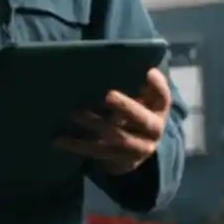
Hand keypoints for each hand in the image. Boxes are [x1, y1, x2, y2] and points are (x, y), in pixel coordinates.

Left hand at [54, 68, 171, 175]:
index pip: (163, 96)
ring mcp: (140, 148)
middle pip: (143, 119)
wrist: (138, 146)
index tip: (148, 72)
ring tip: (75, 113)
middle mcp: (154, 130)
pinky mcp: (122, 162)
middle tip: (108, 95)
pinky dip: (78, 146)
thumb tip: (104, 61)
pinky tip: (60, 139)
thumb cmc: (133, 108)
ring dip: (96, 124)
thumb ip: (129, 83)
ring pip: (119, 138)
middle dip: (126, 107)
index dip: (157, 85)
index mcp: (158, 109)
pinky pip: (99, 153)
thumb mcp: (138, 97)